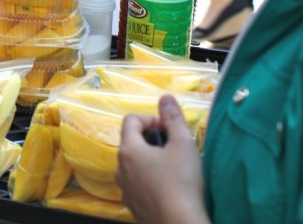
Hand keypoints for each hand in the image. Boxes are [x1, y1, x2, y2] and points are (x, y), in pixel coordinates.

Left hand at [116, 95, 209, 223]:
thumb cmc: (182, 182)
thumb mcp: (183, 145)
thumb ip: (173, 118)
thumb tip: (165, 97)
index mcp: (129, 150)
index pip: (131, 120)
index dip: (151, 119)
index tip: (168, 130)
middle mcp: (119, 168)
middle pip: (131, 142)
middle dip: (151, 140)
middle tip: (173, 149)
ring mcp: (124, 189)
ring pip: (133, 165)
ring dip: (149, 161)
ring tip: (172, 170)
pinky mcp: (131, 205)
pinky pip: (136, 184)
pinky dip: (148, 180)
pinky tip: (167, 189)